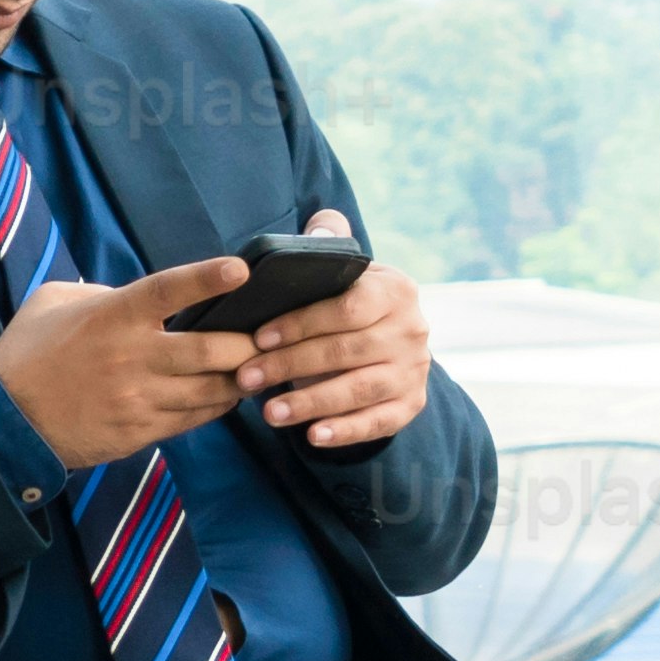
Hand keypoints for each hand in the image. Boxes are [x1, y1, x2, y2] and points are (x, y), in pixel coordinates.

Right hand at [0, 255, 264, 470]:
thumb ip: (103, 293)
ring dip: (238, 379)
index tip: (241, 270)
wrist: (7, 421)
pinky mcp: (141, 432)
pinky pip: (194, 419)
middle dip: (247, 345)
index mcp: (113, 316)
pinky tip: (223, 396)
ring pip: (211, 390)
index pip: (169, 292)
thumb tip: (147, 300)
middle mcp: (133, 356)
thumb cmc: (28, 353)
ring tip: (253, 369)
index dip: (207, 279)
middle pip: (210, 350)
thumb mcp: (54, 302)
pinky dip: (216, 406)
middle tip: (265, 338)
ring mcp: (139, 399)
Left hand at [227, 225, 434, 452]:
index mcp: (395, 290)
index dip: (301, 324)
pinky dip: (347, 431)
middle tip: (246, 379)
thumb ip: (329, 245)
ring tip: (269, 414)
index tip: (257, 338)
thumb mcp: (345, 273)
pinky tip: (314, 436)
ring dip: (312, 403)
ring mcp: (414, 369)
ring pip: (359, 389)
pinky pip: (379, 421)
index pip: (346, 307)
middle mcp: (412, 329)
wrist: (393, 340)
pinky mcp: (411, 403)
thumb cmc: (350, 304)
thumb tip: (320, 224)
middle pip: (345, 351)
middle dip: (290, 366)